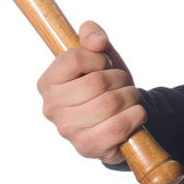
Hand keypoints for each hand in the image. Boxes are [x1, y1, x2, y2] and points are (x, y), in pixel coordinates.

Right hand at [36, 20, 145, 164]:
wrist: (121, 118)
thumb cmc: (106, 84)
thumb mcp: (100, 55)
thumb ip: (92, 35)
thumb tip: (96, 41)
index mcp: (48, 82)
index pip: (73, 59)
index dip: (98, 58)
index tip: (104, 64)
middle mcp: (51, 108)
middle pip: (97, 82)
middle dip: (119, 79)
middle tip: (121, 84)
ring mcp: (67, 130)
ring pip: (111, 103)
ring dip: (131, 97)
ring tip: (129, 99)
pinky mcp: (86, 147)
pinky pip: (118, 126)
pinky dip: (135, 116)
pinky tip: (134, 114)